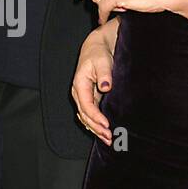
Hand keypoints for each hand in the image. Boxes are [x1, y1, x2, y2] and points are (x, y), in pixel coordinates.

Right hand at [72, 22, 117, 144]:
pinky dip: (95, 126)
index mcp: (79, 84)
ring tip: (108, 140)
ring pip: (86, 118)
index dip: (95, 117)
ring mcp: (83, 97)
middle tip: (109, 137)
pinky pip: (90, 116)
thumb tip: (106, 87)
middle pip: (84, 115)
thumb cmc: (99, 54)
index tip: (106, 125)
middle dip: (96, 128)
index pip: (86, 105)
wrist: (97, 48)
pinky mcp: (90, 99)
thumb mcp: (102, 61)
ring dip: (96, 130)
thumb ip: (104, 74)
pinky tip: (103, 134)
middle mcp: (79, 93)